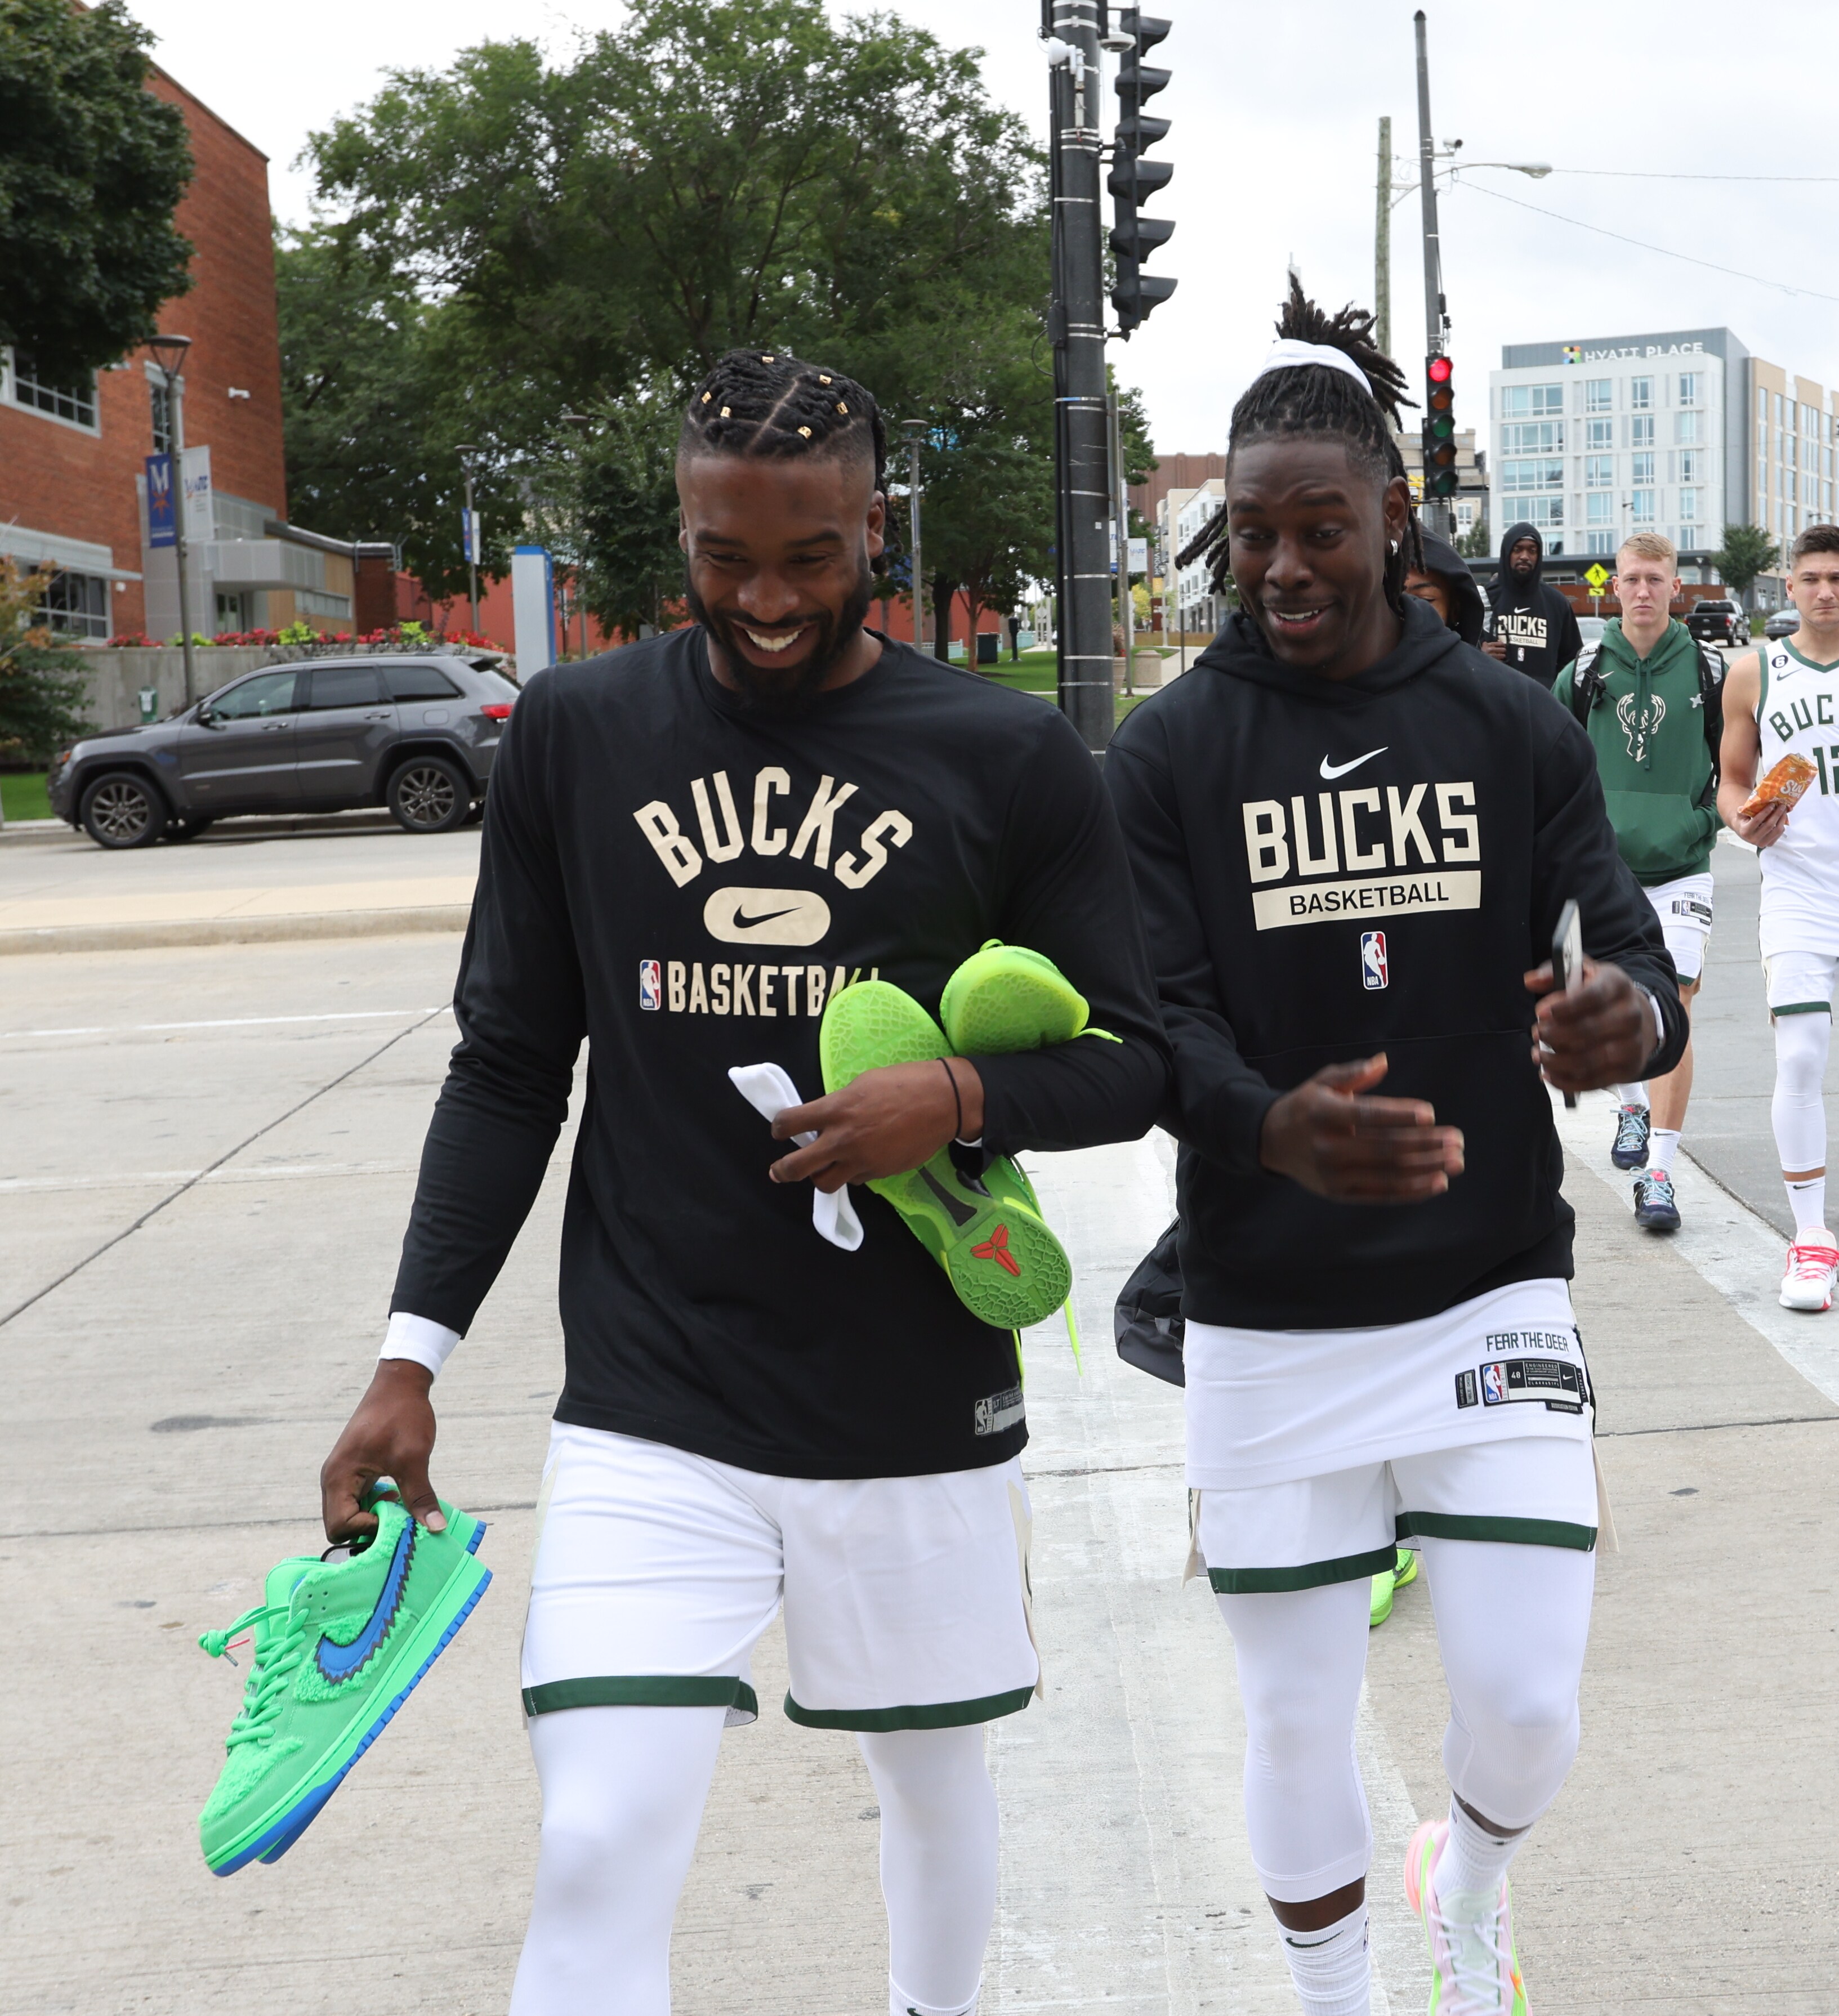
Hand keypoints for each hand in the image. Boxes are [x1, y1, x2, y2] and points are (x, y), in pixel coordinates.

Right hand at [320, 1358, 442, 1543]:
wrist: (400, 1383)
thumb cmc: (403, 1415)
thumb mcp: (413, 1457)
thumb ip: (420, 1496)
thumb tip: (435, 1528)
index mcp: (338, 1477)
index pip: (339, 1526)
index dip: (367, 1529)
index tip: (396, 1514)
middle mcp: (333, 1480)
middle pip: (339, 1526)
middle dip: (368, 1530)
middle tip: (399, 1519)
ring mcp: (343, 1476)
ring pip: (349, 1516)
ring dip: (373, 1519)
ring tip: (401, 1508)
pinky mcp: (355, 1473)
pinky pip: (358, 1503)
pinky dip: (376, 1508)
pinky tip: (399, 1497)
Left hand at [769, 1058, 984, 1191]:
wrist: (943, 1102)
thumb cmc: (903, 1083)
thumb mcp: (863, 1084)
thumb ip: (839, 1104)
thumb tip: (825, 1118)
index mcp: (836, 1109)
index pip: (790, 1123)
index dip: (778, 1128)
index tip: (779, 1130)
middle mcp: (842, 1139)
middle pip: (797, 1167)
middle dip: (783, 1170)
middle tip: (778, 1171)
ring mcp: (861, 1160)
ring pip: (825, 1182)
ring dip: (819, 1176)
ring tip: (820, 1170)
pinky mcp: (879, 1173)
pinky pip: (855, 1180)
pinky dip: (851, 1173)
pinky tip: (858, 1161)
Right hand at [1258, 1054, 1463, 1203]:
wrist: (1271, 1142)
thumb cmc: (1306, 1106)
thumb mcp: (1322, 1081)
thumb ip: (1352, 1073)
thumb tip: (1382, 1062)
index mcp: (1323, 1113)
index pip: (1367, 1115)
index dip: (1399, 1115)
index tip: (1430, 1114)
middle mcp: (1326, 1147)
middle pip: (1384, 1148)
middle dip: (1426, 1145)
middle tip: (1457, 1140)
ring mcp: (1333, 1175)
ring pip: (1388, 1174)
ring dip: (1427, 1168)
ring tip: (1457, 1161)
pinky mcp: (1340, 1194)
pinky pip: (1382, 1195)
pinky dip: (1413, 1191)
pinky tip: (1438, 1182)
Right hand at [1482, 639, 1507, 660]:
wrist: (1476, 661)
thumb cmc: (1480, 653)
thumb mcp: (1484, 646)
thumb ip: (1491, 643)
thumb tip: (1499, 641)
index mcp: (1488, 645)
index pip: (1500, 643)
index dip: (1503, 644)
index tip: (1503, 645)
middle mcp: (1490, 650)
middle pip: (1502, 649)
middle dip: (1503, 650)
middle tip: (1502, 651)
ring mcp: (1491, 656)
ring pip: (1502, 655)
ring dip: (1502, 656)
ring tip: (1501, 656)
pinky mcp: (1492, 662)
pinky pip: (1500, 661)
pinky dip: (1500, 661)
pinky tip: (1498, 660)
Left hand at [1524, 957, 1651, 1092]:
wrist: (1636, 1017)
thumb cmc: (1599, 995)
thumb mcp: (1580, 974)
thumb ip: (1553, 974)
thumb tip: (1530, 981)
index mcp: (1617, 985)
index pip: (1592, 997)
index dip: (1564, 1007)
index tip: (1540, 1013)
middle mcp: (1630, 1015)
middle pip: (1587, 1031)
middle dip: (1554, 1035)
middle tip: (1536, 1033)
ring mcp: (1632, 1044)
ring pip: (1587, 1060)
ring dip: (1555, 1061)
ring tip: (1538, 1055)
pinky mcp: (1629, 1069)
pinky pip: (1593, 1081)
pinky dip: (1566, 1081)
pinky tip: (1548, 1073)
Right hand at [1729, 795, 1789, 848]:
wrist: (1743, 832)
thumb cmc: (1743, 822)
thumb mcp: (1740, 815)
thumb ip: (1742, 810)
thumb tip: (1746, 806)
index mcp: (1745, 831)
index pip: (1757, 820)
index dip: (1766, 812)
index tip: (1772, 804)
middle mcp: (1753, 839)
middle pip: (1769, 825)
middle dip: (1777, 814)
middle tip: (1781, 806)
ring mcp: (1762, 843)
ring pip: (1777, 830)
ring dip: (1782, 819)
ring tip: (1784, 811)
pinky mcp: (1769, 844)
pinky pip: (1779, 834)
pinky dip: (1782, 825)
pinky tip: (1782, 818)